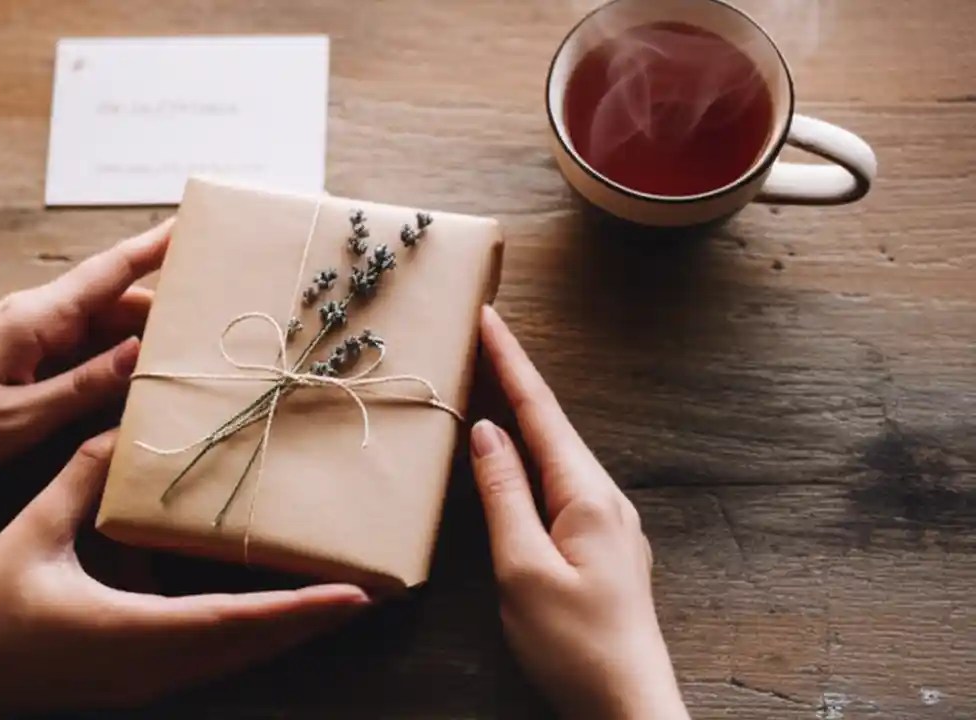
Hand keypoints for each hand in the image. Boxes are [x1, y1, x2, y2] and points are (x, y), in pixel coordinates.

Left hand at [0, 219, 172, 484]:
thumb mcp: (18, 417)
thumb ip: (84, 386)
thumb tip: (142, 354)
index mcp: (36, 318)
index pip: (111, 271)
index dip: (157, 246)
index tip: (198, 223)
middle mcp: (38, 317)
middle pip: (118, 303)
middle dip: (168, 308)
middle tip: (220, 319)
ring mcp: (31, 338)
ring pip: (103, 330)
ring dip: (143, 343)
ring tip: (193, 358)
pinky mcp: (24, 361)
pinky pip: (83, 354)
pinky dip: (115, 366)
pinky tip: (141, 387)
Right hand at [0, 430, 369, 718]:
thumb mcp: (28, 535)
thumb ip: (79, 480)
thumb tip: (121, 430)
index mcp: (129, 635)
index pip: (233, 623)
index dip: (298, 610)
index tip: (354, 596)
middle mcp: (150, 667)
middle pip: (250, 647)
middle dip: (311, 621)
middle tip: (369, 592)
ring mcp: (143, 680)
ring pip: (233, 657)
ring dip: (284, 629)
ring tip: (333, 599)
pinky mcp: (133, 678)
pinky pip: (205, 656)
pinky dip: (245, 633)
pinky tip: (262, 606)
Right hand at [470, 307, 687, 719]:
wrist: (628, 706)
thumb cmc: (575, 647)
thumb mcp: (524, 570)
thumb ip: (504, 497)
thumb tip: (488, 434)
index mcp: (588, 495)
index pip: (541, 412)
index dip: (510, 362)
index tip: (488, 315)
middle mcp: (605, 499)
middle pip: (552, 424)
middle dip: (516, 378)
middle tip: (482, 338)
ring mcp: (607, 524)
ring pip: (556, 454)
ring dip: (523, 417)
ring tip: (492, 385)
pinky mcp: (600, 547)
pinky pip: (560, 484)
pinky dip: (532, 457)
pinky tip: (516, 459)